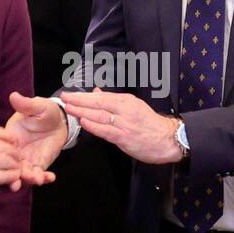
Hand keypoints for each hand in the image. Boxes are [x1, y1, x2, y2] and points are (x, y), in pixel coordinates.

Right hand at [0, 124, 22, 202]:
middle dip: (13, 150)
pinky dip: (11, 177)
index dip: (4, 135)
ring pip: (7, 160)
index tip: (10, 138)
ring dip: (15, 164)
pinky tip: (14, 178)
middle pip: (3, 145)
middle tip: (18, 154)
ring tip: (19, 167)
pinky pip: (3, 176)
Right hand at [6, 92, 64, 184]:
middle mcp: (15, 151)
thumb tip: (14, 96)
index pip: (2, 148)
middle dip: (13, 176)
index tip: (7, 164)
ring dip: (29, 179)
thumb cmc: (44, 111)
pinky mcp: (39, 164)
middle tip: (18, 181)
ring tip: (37, 179)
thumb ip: (26, 104)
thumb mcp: (37, 106)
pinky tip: (50, 177)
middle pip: (10, 166)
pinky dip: (44, 178)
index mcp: (9, 137)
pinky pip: (39, 174)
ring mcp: (26, 160)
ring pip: (23, 174)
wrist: (57, 121)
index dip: (2, 158)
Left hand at [60, 88, 180, 163]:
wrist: (169, 139)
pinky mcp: (125, 138)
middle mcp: (124, 110)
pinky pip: (107, 131)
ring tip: (69, 108)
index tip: (69, 94)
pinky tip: (84, 122)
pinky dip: (95, 126)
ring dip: (83, 111)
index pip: (100, 97)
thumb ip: (114, 101)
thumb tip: (97, 92)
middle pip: (98, 103)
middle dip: (79, 101)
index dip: (83, 96)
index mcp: (126, 101)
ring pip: (100, 116)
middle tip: (64, 98)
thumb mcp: (133, 107)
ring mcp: (125, 124)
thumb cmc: (150, 125)